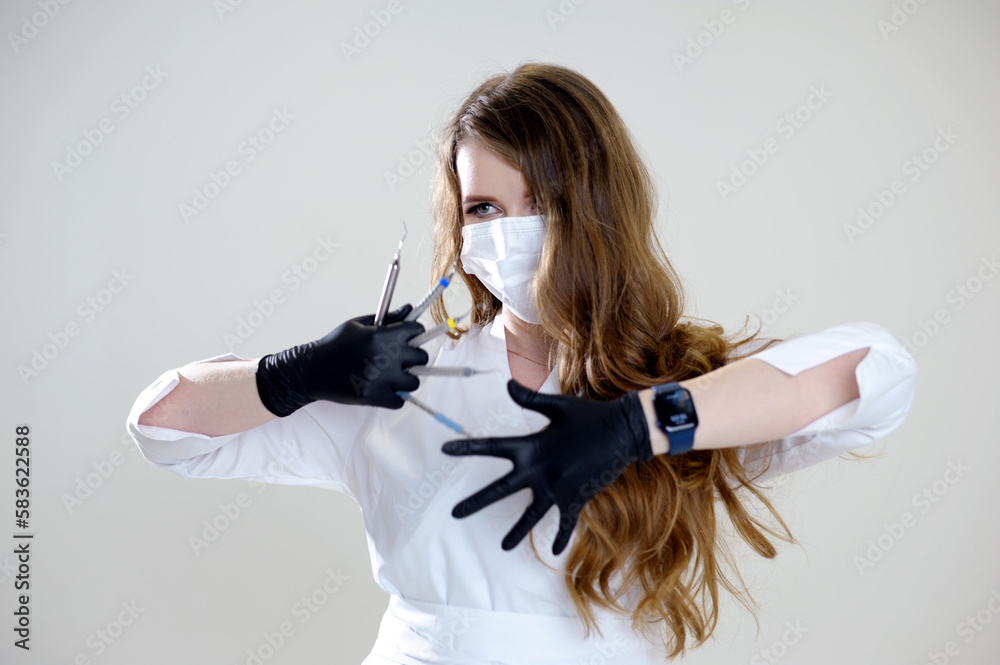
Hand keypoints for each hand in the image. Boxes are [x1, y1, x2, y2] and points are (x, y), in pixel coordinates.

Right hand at [255, 304, 427, 415]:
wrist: (312, 370)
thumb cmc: (335, 344)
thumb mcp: (358, 325)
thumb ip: (387, 318)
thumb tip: (410, 309)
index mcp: (380, 335)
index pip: (416, 330)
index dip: (415, 333)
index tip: (409, 337)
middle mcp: (384, 356)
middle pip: (421, 357)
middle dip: (415, 357)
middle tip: (403, 359)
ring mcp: (380, 378)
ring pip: (414, 382)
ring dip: (406, 380)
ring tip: (394, 377)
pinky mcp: (374, 397)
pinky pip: (400, 401)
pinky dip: (395, 398)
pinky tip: (385, 390)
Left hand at [441, 379, 652, 554]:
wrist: (624, 432)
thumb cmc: (590, 416)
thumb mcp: (558, 405)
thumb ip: (530, 399)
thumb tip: (507, 384)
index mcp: (531, 447)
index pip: (492, 447)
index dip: (467, 448)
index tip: (445, 450)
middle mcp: (539, 471)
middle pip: (500, 490)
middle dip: (476, 502)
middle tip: (454, 514)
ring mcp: (557, 488)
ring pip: (530, 515)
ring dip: (516, 532)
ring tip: (503, 547)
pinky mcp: (576, 499)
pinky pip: (566, 523)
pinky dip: (562, 537)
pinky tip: (556, 551)